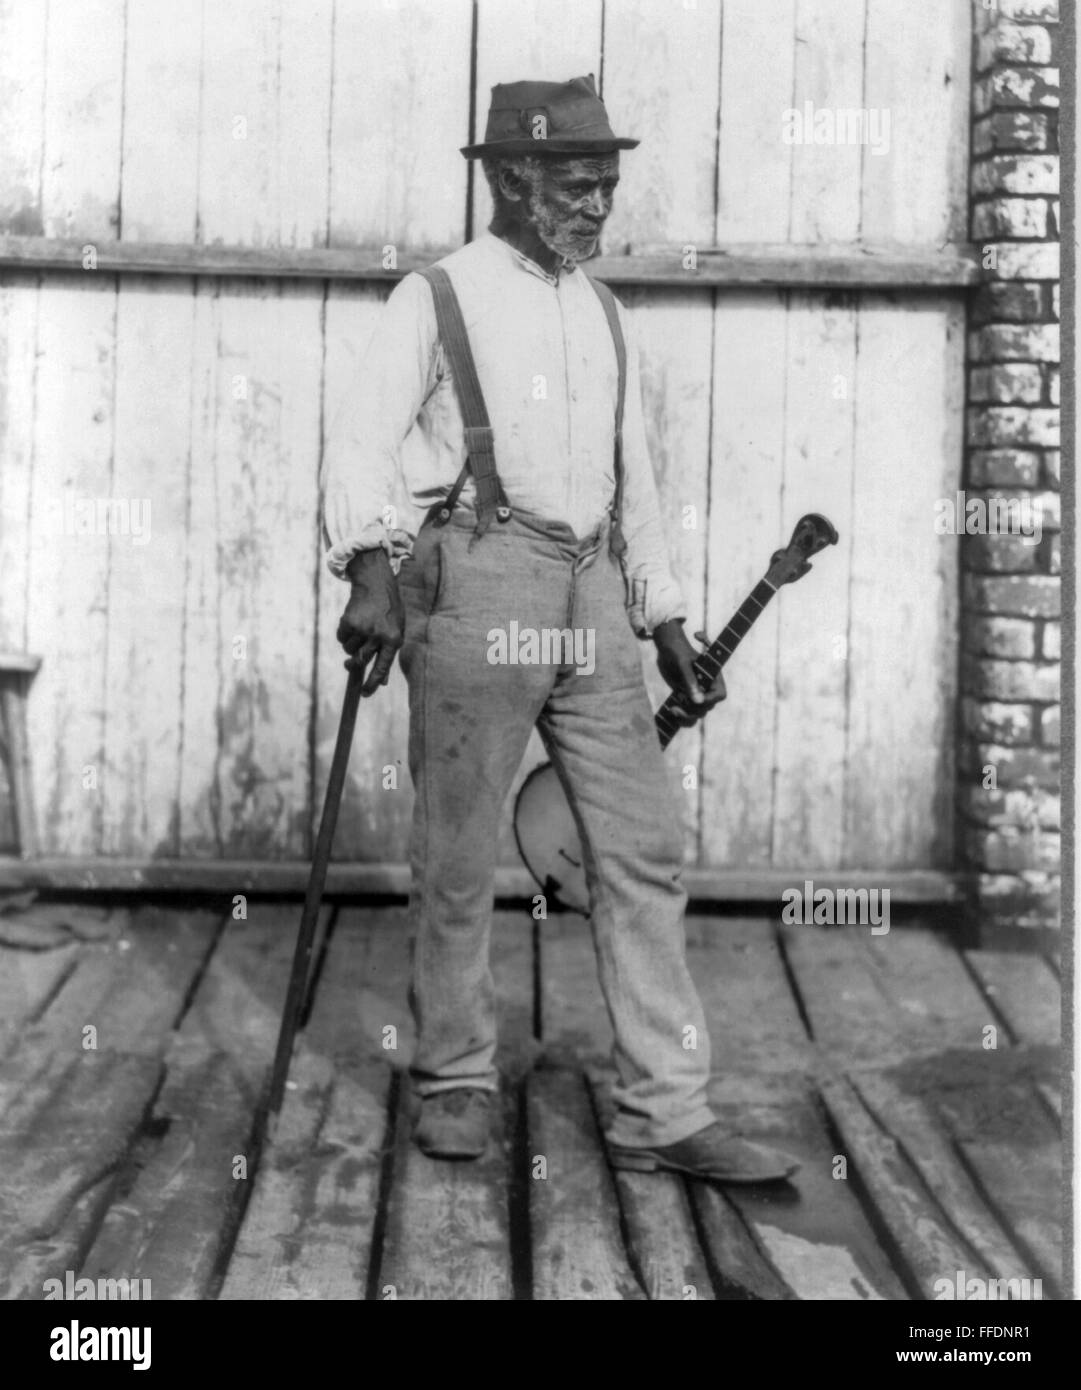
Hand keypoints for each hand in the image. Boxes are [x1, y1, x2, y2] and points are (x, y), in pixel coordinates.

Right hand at [337, 549, 405, 695]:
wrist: (376, 583)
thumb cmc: (389, 610)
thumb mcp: (397, 630)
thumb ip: (389, 654)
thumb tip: (381, 681)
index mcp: (394, 639)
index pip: (382, 668)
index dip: (373, 683)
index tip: (365, 693)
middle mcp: (379, 635)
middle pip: (361, 661)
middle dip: (353, 665)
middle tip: (349, 665)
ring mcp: (363, 628)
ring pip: (349, 649)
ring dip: (351, 645)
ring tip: (359, 630)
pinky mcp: (349, 621)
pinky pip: (341, 638)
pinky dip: (344, 634)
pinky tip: (352, 622)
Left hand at [653, 620, 725, 726]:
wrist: (667, 649)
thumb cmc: (677, 652)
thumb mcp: (682, 664)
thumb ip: (690, 681)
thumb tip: (698, 701)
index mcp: (713, 676)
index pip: (719, 694)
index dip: (709, 700)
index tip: (694, 701)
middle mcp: (707, 686)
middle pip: (707, 707)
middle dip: (692, 709)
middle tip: (676, 706)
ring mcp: (697, 693)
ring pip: (698, 712)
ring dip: (687, 716)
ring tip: (673, 710)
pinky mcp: (687, 697)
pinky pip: (689, 713)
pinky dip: (682, 717)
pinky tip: (671, 711)